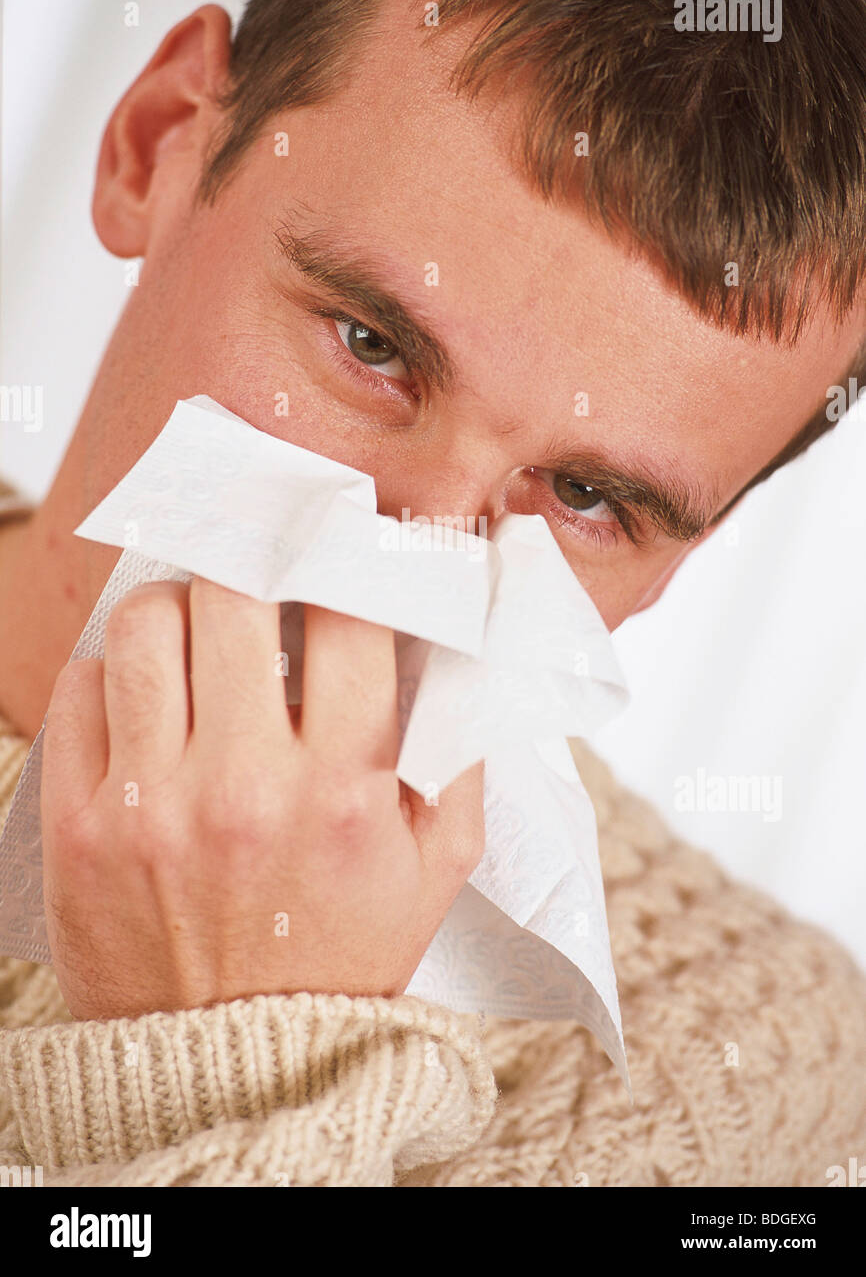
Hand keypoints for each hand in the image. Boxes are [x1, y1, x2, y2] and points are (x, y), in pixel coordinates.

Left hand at [40, 578, 484, 1018]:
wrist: (237, 1063)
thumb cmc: (344, 956)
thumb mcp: (439, 868)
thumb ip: (459, 755)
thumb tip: (454, 648)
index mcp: (343, 791)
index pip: (346, 616)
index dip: (346, 565)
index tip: (340, 554)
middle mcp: (246, 786)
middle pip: (235, 594)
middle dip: (254, 569)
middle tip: (260, 580)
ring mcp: (153, 802)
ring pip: (149, 627)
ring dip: (179, 607)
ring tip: (199, 629)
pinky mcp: (80, 826)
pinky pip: (81, 689)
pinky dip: (116, 672)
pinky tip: (149, 694)